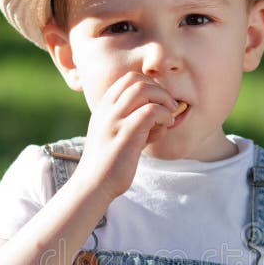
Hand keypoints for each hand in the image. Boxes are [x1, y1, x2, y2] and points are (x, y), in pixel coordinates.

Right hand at [76, 72, 179, 199]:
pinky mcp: (126, 134)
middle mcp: (107, 110)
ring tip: (169, 116)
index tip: (159, 102)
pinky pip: (150, 111)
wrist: (93, 185)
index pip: (127, 79)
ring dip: (163, 99)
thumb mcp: (114, 135)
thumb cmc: (108, 164)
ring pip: (144, 90)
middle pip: (136, 80)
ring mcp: (115, 120)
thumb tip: (157, 115)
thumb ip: (130, 122)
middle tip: (169, 106)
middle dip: (159, 89)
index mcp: (103, 108)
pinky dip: (164, 115)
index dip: (149, 85)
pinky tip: (166, 126)